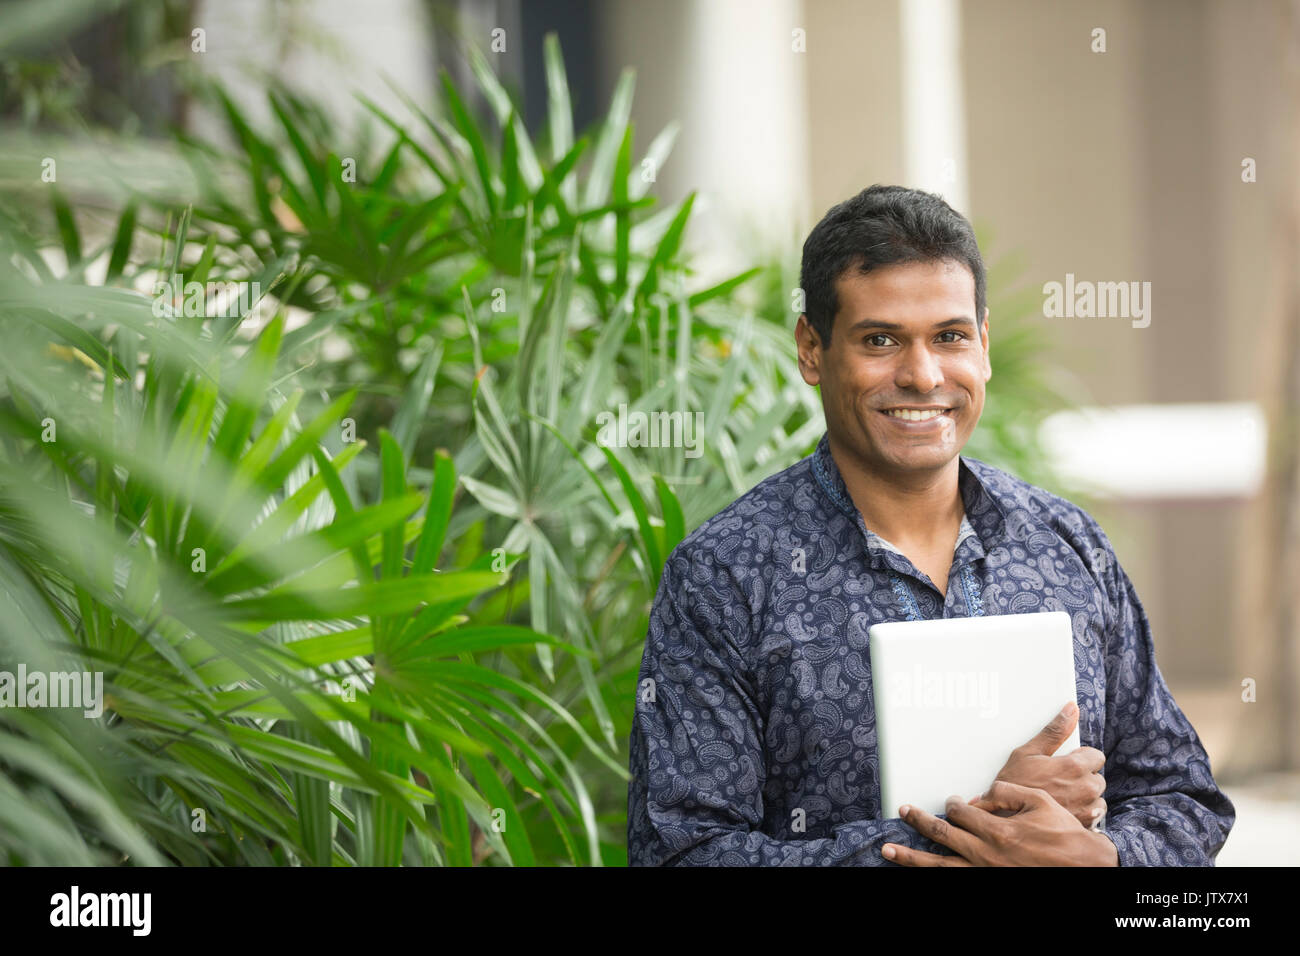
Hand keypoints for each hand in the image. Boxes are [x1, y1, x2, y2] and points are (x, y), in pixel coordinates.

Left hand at [882, 781, 1119, 865]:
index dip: (953, 804)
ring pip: (939, 865)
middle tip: (903, 812)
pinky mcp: (990, 884)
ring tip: (887, 851)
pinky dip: (936, 874)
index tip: (952, 801)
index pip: (961, 812)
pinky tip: (920, 871)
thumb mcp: (1042, 802)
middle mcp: (986, 853)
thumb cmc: (1065, 835)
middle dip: (919, 822)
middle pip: (942, 834)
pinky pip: (954, 881)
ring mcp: (986, 872)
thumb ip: (1009, 792)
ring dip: (911, 857)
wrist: (1085, 867)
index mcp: (998, 829)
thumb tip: (985, 791)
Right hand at [972, 700, 1106, 828]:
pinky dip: (1083, 812)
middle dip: (1082, 777)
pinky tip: (1065, 809)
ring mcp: (1086, 808)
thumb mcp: (1028, 752)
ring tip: (1062, 796)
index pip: (1096, 756)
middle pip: (1097, 777)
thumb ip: (1054, 731)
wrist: (1005, 818)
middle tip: (1059, 780)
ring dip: (1084, 795)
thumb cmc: (1013, 783)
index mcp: (1075, 767)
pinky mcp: (1084, 824)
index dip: (1081, 758)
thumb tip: (1071, 709)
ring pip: (1097, 797)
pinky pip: (1094, 815)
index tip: (1067, 762)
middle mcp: (1086, 788)